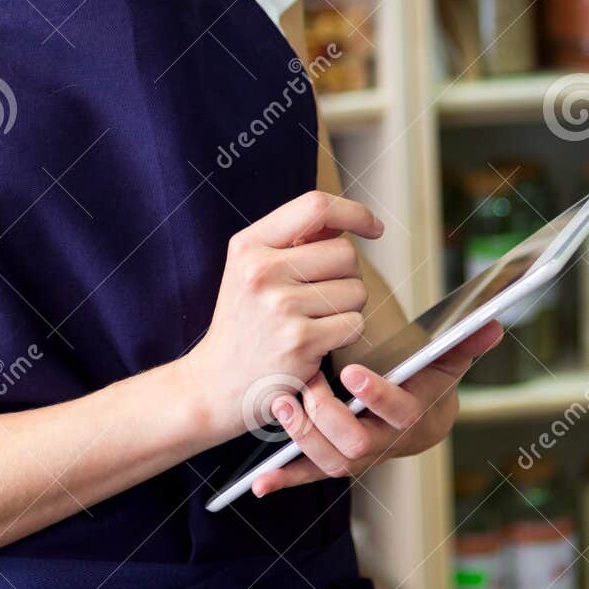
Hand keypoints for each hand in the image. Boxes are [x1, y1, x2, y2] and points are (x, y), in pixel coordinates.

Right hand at [180, 188, 383, 446]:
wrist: (215, 382)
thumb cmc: (244, 322)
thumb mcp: (251, 270)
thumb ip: (293, 241)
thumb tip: (348, 220)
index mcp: (248, 245)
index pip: (315, 205)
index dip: (354, 212)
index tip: (373, 227)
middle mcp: (261, 271)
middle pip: (345, 252)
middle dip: (347, 274)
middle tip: (321, 295)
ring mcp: (280, 307)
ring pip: (355, 289)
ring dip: (347, 306)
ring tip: (314, 320)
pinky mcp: (300, 342)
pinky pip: (354, 323)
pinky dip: (345, 333)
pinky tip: (318, 341)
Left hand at [250, 319, 503, 495]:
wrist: (419, 420)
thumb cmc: (425, 380)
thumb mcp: (445, 362)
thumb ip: (463, 344)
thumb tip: (492, 322)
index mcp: (415, 416)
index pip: (400, 413)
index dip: (377, 396)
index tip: (352, 373)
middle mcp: (387, 444)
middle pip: (359, 445)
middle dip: (328, 415)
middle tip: (305, 383)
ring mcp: (360, 457)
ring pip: (332, 462)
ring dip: (302, 437)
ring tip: (280, 402)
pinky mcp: (334, 463)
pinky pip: (309, 476)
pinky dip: (284, 479)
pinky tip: (258, 482)